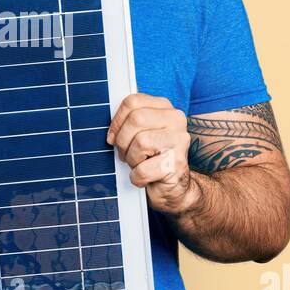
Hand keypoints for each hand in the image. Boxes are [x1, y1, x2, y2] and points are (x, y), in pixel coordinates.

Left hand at [105, 92, 199, 214]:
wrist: (173, 187)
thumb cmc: (151, 158)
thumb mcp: (139, 134)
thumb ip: (128, 123)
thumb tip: (110, 130)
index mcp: (164, 107)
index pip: (133, 102)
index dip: (117, 121)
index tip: (114, 136)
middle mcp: (176, 120)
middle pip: (136, 119)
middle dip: (123, 141)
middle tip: (126, 153)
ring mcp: (179, 141)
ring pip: (140, 142)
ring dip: (131, 159)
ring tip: (139, 164)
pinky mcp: (177, 165)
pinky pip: (143, 170)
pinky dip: (137, 178)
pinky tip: (145, 178)